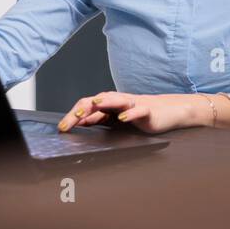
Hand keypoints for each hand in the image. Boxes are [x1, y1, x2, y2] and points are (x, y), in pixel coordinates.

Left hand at [59, 92, 209, 133]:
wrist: (167, 113)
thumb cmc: (140, 115)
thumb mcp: (115, 119)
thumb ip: (98, 119)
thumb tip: (79, 121)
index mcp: (109, 104)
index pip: (87, 106)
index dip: (73, 115)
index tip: (62, 128)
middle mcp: (118, 101)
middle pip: (97, 101)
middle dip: (82, 109)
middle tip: (70, 120)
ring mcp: (133, 104)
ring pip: (116, 100)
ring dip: (105, 101)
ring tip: (93, 105)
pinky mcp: (147, 111)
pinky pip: (138, 110)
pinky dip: (130, 113)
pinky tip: (123, 117)